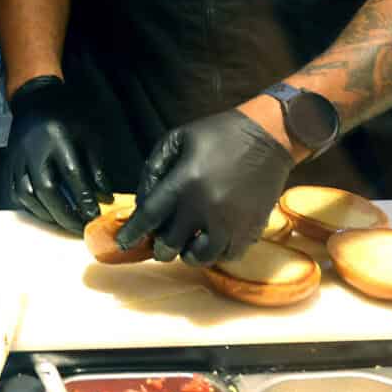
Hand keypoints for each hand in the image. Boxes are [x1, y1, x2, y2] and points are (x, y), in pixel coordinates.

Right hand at [5, 77, 112, 232]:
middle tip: (79, 227)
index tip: (95, 215)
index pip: (72, 175)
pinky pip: (16, 191)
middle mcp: (35, 150)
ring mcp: (19, 158)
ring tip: (63, 222)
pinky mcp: (11, 164)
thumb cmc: (67, 118)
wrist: (35, 100)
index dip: (84, 198)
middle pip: (46, 189)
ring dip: (46, 214)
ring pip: (28, 194)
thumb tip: (104, 197)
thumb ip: (96, 167)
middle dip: (64, 214)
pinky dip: (31, 207)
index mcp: (58, 139)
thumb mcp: (88, 136)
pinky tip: (45, 212)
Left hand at [117, 108, 293, 265]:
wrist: (268, 136)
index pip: (149, 217)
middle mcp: (204, 207)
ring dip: (188, 254)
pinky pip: (227, 256)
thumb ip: (154, 168)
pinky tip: (212, 242)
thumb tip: (141, 201)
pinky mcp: (250, 229)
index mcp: (184, 182)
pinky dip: (215, 254)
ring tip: (188, 244)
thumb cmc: (219, 134)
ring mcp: (229, 222)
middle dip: (160, 247)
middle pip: (171, 244)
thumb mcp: (178, 139)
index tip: (123, 242)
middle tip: (160, 242)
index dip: (132, 233)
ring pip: (199, 257)